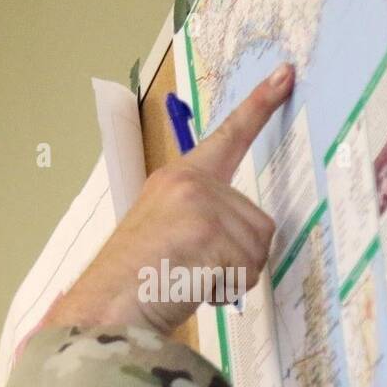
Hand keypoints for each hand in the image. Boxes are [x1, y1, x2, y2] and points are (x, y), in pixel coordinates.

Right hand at [44, 62, 294, 335]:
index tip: (286, 75)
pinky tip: (190, 288)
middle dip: (235, 258)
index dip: (259, 107)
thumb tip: (238, 244)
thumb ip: (199, 220)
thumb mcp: (161, 235)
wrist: (101, 310)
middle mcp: (189, 182)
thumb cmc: (125, 285)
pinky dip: (226, 289)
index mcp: (174, 180)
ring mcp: (201, 203)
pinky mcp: (210, 229)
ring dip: (230, 276)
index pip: (225, 138)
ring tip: (186, 282)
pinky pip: (248, 268)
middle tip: (189, 274)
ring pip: (256, 246)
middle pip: (256, 221)